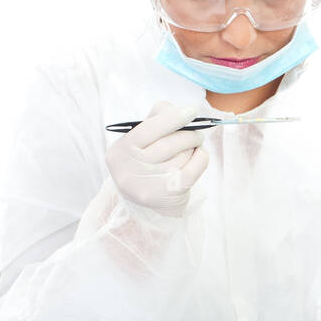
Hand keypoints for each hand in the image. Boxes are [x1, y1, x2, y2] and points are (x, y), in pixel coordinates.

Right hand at [105, 101, 208, 215]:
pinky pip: (194, 167)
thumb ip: (155, 122)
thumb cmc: (145, 167)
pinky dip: (201, 157)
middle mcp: (131, 169)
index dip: (173, 118)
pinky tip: (199, 155)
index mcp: (120, 152)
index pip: (148, 129)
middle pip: (169, 142)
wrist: (147, 208)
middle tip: (197, 132)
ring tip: (191, 148)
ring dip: (193, 147)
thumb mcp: (139, 145)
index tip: (191, 111)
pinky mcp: (169, 193)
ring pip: (183, 154)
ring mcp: (149, 183)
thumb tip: (180, 112)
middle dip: (189, 134)